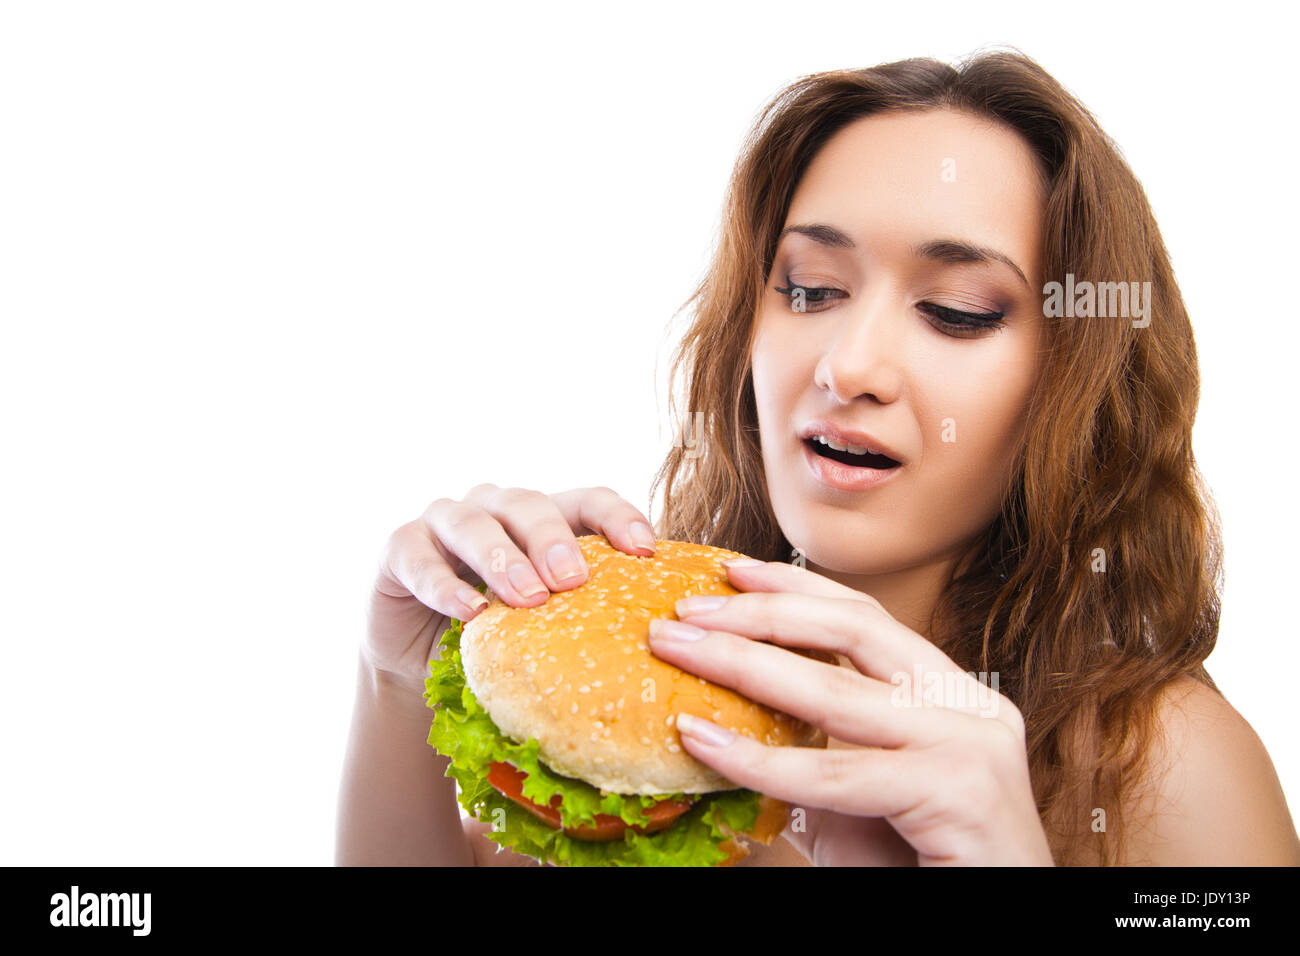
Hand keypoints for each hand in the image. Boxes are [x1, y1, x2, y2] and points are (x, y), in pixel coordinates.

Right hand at [367, 484, 658, 694]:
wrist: (421, 668)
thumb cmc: (500, 642)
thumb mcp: (547, 629)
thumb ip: (586, 620)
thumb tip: (658, 646)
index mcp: (543, 520)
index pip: (586, 500)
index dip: (616, 516)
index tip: (645, 549)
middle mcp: (495, 508)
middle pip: (530, 505)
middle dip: (554, 539)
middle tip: (574, 579)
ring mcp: (443, 523)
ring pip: (474, 522)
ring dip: (501, 557)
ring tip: (526, 597)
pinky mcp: (399, 549)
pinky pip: (419, 557)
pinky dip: (442, 583)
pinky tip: (466, 612)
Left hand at [646, 559, 1054, 865]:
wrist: (992, 927)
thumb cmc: (915, 869)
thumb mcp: (856, 794)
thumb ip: (816, 744)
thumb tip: (722, 710)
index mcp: (950, 694)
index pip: (867, 618)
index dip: (796, 587)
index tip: (730, 569)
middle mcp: (970, 706)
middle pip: (855, 629)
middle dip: (761, 612)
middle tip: (687, 607)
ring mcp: (972, 745)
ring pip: (837, 692)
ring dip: (741, 664)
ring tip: (675, 648)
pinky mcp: (961, 794)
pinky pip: (838, 774)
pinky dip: (761, 760)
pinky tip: (703, 741)